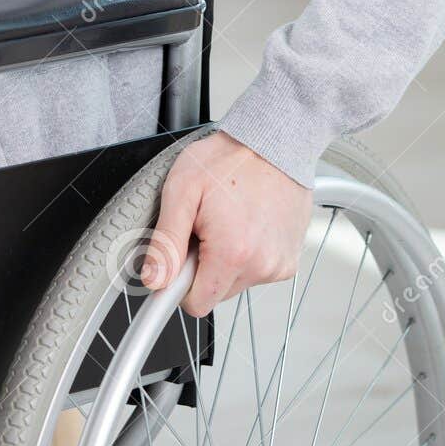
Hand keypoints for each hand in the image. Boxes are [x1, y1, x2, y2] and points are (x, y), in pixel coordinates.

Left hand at [141, 130, 312, 316]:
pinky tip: (246, 223)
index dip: (180, 283)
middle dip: (204, 265)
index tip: (179, 260)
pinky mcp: (290, 260)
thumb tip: (154, 280)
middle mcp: (261, 265)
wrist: (274, 142)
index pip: (196, 304)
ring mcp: (280, 264)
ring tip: (227, 220)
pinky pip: (257, 271)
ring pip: (235, 282)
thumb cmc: (229, 159)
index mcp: (232, 253)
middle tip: (205, 227)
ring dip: (226, 258)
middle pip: (215, 293)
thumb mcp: (182, 191)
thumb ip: (166, 241)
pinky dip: (248, 253)